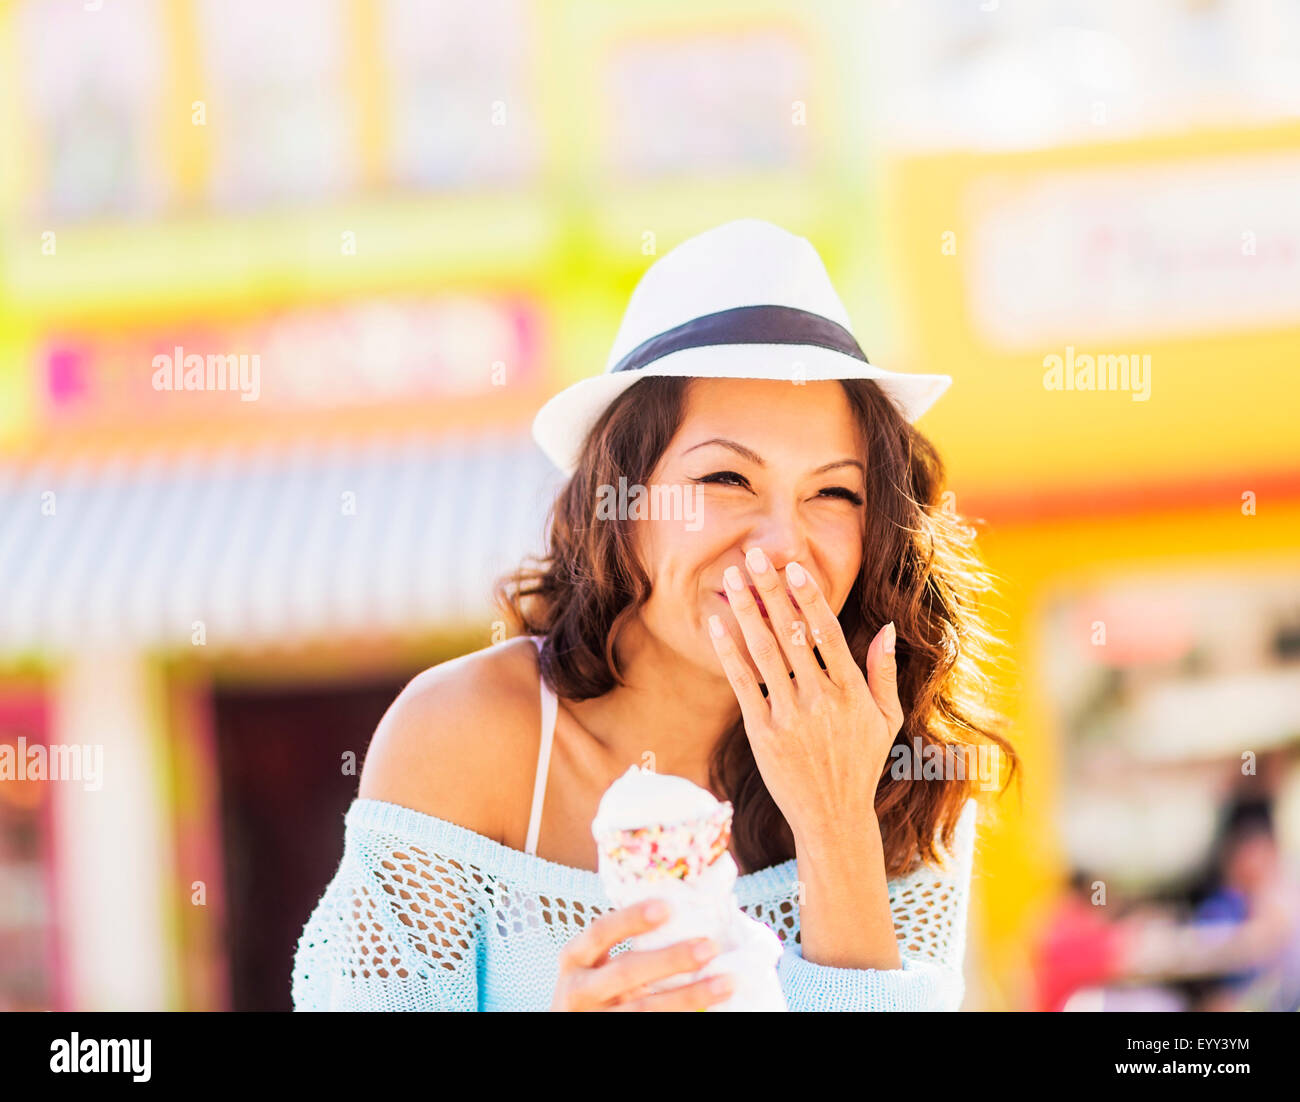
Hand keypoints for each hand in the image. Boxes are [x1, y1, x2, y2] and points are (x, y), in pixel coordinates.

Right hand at [550, 899, 735, 1010]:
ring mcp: (595, 1019)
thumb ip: (626, 943)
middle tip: (710, 947)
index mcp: (574, 959)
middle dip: (670, 960)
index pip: (600, 932)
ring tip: (726, 983)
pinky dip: (682, 1016)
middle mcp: (578, 991)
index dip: (631, 919)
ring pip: (644, 1010)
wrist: (577, 1022)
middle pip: (626, 973)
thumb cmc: (597, 987)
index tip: (668, 907)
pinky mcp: (612, 1036)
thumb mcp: (595, 964)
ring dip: (689, 996)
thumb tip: (686, 907)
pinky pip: (648, 1027)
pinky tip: (711, 1010)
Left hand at [707, 547, 902, 849]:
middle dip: (770, 590)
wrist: (832, 817)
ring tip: (731, 578)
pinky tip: (716, 623)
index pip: (826, 632)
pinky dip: (728, 651)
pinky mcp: (763, 733)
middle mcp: (821, 699)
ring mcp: (790, 716)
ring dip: (746, 610)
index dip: (808, 596)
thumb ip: (884, 672)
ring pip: (764, 652)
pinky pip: (743, 683)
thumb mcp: (886, 719)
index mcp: (851, 691)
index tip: (793, 566)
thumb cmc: (860, 764)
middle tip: (753, 555)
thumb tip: (885, 628)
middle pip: (790, 632)